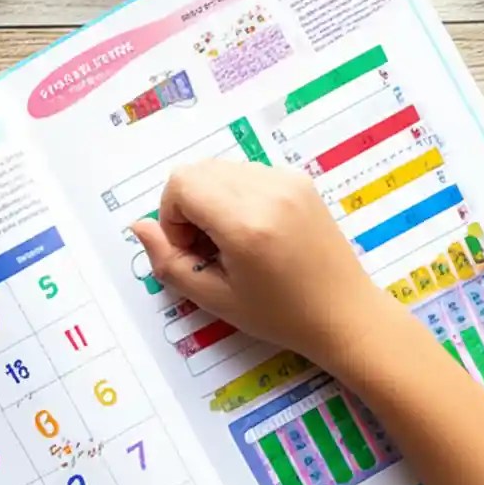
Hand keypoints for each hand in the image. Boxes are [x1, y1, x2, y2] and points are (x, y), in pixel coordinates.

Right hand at [131, 160, 398, 361]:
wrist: (344, 313)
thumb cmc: (280, 315)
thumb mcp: (216, 298)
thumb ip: (169, 262)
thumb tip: (139, 227)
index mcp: (246, 223)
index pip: (182, 184)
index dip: (173, 217)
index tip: (192, 250)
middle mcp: (268, 190)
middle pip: (197, 170)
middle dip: (188, 206)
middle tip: (208, 248)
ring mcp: (287, 180)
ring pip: (221, 169)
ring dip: (212, 199)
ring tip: (231, 241)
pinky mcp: (299, 179)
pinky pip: (247, 173)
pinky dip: (236, 196)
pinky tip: (254, 232)